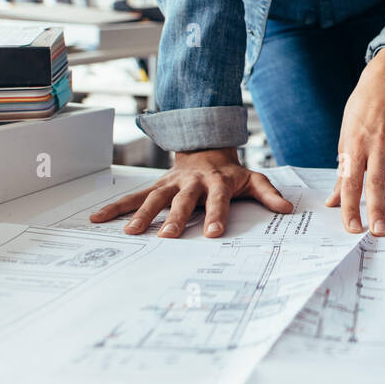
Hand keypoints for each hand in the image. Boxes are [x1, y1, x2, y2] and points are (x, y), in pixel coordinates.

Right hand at [89, 147, 291, 237]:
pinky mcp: (156, 186)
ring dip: (142, 214)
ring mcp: (171, 183)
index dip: (216, 215)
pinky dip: (116, 206)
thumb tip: (287, 210)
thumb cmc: (231, 172)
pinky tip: (97, 218)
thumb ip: (268, 194)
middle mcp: (192, 182)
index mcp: (217, 181)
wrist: (206, 147)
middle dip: (175, 217)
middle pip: (183, 201)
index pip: (218, 200)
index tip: (212, 233)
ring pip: (155, 197)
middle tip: (167, 236)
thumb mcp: (253, 179)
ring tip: (130, 232)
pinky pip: (134, 197)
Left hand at [325, 46, 384, 235]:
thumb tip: (332, 201)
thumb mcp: (344, 138)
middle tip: (377, 232)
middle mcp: (375, 148)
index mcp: (354, 146)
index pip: (350, 182)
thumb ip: (342, 172)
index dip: (350, 206)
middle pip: (375, 184)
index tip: (351, 227)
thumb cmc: (360, 111)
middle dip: (376, 210)